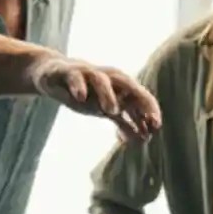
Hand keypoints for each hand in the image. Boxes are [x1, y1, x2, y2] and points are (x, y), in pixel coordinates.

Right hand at [27, 54, 160, 142]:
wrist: (56, 74)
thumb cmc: (88, 93)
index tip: (156, 128)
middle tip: (148, 120)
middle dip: (140, 101)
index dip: (150, 110)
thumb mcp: (108, 110)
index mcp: (121, 87)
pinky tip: (81, 97)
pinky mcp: (69, 73)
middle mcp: (109, 78)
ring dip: (108, 94)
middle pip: (129, 85)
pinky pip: (75, 78)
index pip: (141, 97)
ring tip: (110, 110)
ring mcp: (89, 74)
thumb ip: (126, 124)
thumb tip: (145, 140)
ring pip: (101, 80)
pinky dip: (79, 86)